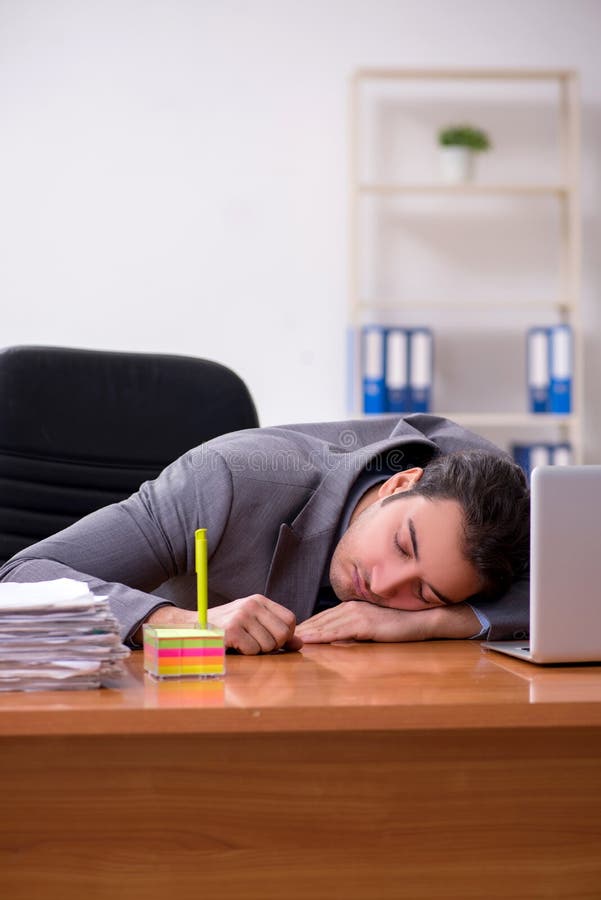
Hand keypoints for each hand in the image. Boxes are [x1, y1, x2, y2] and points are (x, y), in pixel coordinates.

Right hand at [140, 596, 302, 654]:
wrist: (193, 628)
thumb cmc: (226, 628)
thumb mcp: (253, 625)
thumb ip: (276, 632)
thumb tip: (300, 643)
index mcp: (259, 600)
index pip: (290, 619)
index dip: (286, 635)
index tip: (272, 639)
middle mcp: (252, 604)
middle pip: (283, 633)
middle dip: (274, 646)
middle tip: (257, 645)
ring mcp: (241, 616)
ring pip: (269, 645)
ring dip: (257, 651)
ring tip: (242, 644)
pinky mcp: (231, 630)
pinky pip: (253, 651)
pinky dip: (245, 654)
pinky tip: (234, 647)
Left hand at [296, 600, 480, 643]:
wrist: (422, 621)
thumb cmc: (399, 626)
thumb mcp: (372, 629)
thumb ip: (354, 631)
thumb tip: (336, 641)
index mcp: (351, 607)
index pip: (322, 618)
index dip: (305, 628)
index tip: (288, 636)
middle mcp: (351, 607)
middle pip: (318, 620)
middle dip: (299, 630)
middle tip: (279, 639)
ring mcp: (358, 614)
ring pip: (324, 624)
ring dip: (305, 633)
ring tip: (287, 641)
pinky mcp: (365, 624)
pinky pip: (339, 630)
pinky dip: (322, 635)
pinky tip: (309, 640)